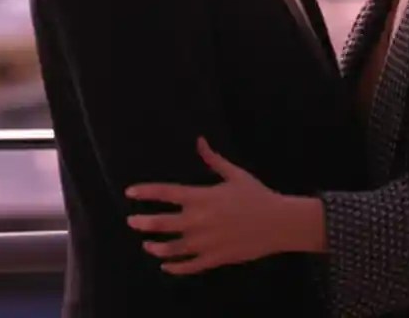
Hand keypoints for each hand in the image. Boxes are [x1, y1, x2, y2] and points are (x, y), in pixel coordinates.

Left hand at [125, 137, 317, 274]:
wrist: (279, 223)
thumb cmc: (257, 196)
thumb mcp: (235, 174)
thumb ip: (213, 159)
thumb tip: (199, 140)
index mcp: (201, 198)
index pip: (165, 193)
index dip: (145, 192)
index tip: (130, 193)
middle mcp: (198, 221)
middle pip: (160, 224)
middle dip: (141, 223)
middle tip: (132, 222)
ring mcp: (204, 243)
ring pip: (170, 249)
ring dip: (154, 247)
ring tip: (147, 245)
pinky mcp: (214, 259)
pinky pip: (188, 267)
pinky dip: (174, 268)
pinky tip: (166, 265)